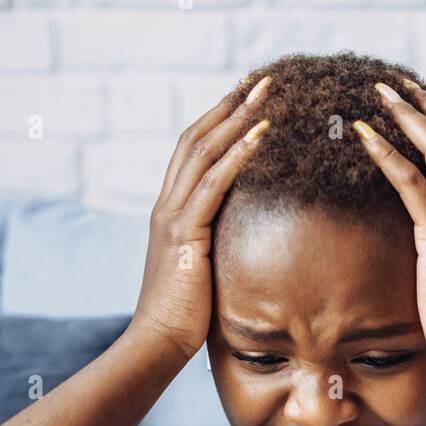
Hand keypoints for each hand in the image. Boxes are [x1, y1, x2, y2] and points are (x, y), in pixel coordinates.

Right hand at [131, 77, 271, 363]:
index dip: (217, 123)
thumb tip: (243, 250)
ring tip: (267, 94)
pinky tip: (263, 135)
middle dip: (229, 107)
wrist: (157, 343)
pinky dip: (239, 155)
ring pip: (204, 151)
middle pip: (196, 139)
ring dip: (238, 119)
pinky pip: (215, 183)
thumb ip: (214, 252)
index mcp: (168, 214)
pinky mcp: (185, 234)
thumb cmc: (182, 321)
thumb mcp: (201, 276)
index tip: (246, 101)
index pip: (191, 154)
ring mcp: (172, 217)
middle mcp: (166, 207)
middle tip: (260, 81)